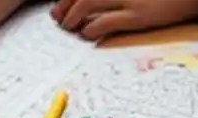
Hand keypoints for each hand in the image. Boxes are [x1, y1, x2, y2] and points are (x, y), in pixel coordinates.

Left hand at [52, 0, 197, 39]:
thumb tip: (97, 5)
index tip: (60, 5)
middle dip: (65, 5)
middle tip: (58, 18)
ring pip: (88, 3)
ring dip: (73, 15)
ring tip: (68, 26)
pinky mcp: (138, 15)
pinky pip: (107, 20)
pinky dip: (92, 27)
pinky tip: (87, 33)